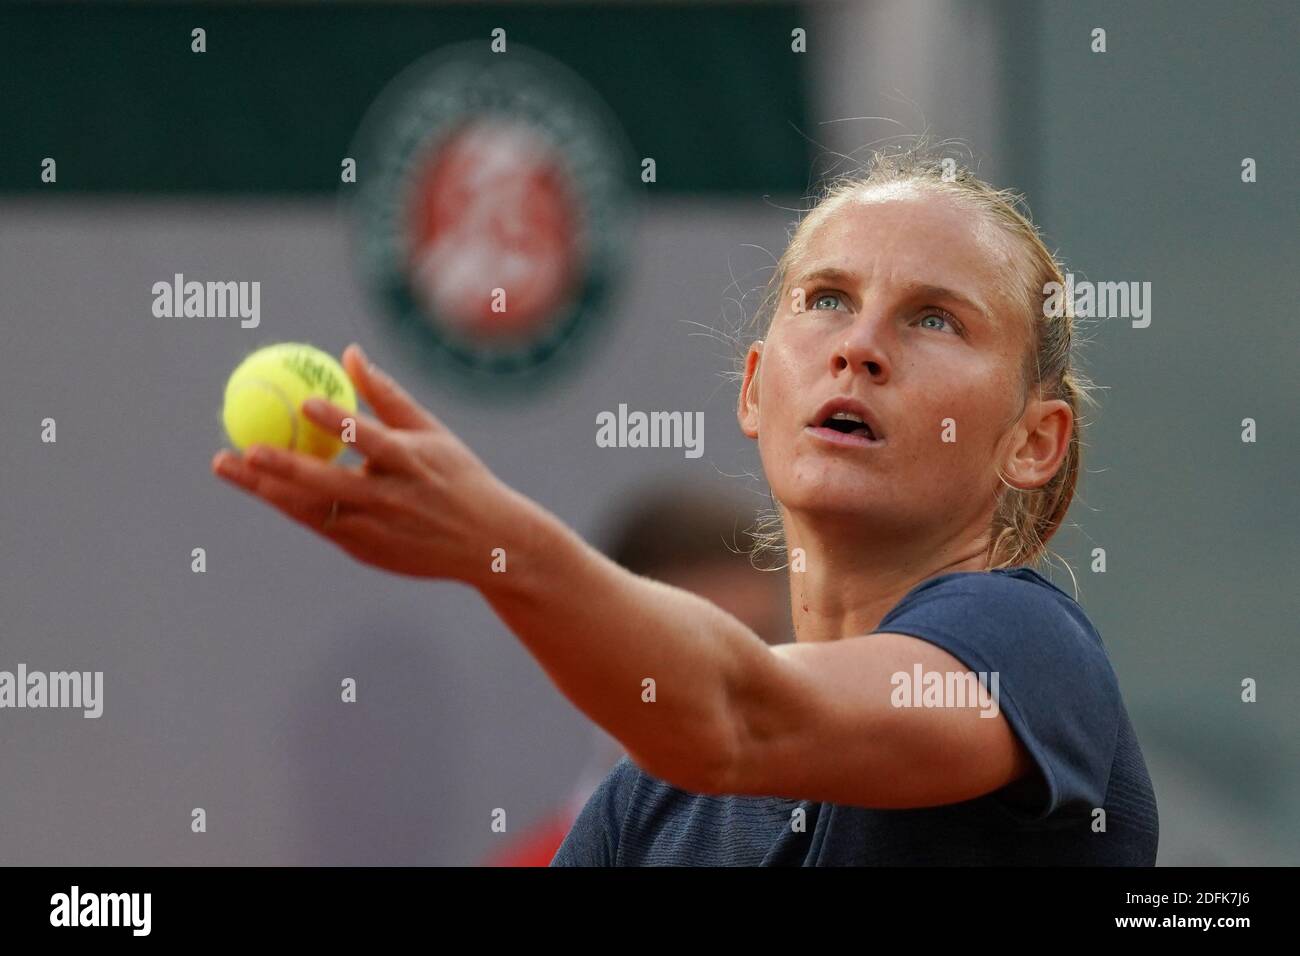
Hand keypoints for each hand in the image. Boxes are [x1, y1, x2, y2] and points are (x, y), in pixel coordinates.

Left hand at [212, 343, 520, 583]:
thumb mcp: (431, 434)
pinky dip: (289, 504)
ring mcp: (376, 530)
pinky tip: (260, 486)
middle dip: (282, 467)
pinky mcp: (366, 550)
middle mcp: (391, 499)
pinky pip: (319, 523)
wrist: (486, 543)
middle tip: (243, 447)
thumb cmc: (457, 478)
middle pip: (327, 482)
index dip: (338, 422)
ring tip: (229, 465)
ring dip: (268, 489)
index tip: (305, 402)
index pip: (370, 439)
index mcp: (412, 463)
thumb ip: (387, 396)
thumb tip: (349, 353)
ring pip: (312, 508)